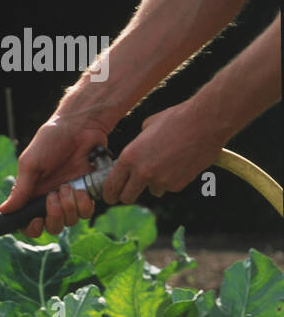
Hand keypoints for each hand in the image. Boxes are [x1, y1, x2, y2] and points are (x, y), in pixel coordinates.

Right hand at [0, 114, 107, 236]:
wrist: (79, 127)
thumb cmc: (51, 141)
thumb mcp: (30, 163)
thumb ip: (19, 190)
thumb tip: (3, 211)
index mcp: (33, 196)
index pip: (29, 224)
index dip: (32, 228)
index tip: (36, 219)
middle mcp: (50, 201)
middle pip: (52, 228)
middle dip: (53, 217)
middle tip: (53, 196)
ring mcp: (69, 199)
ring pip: (69, 222)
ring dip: (68, 207)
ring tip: (67, 186)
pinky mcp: (86, 194)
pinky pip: (85, 213)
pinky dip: (83, 204)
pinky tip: (80, 189)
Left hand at [101, 102, 225, 204]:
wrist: (206, 121)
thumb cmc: (177, 118)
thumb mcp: (148, 126)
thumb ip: (137, 144)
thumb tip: (134, 155)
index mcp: (130, 157)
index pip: (111, 185)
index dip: (109, 193)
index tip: (111, 196)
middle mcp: (142, 172)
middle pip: (127, 198)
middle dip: (128, 195)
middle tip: (132, 190)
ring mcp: (160, 181)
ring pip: (152, 191)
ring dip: (155, 183)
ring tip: (167, 162)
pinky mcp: (177, 185)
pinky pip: (169, 187)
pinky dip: (173, 179)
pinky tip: (181, 162)